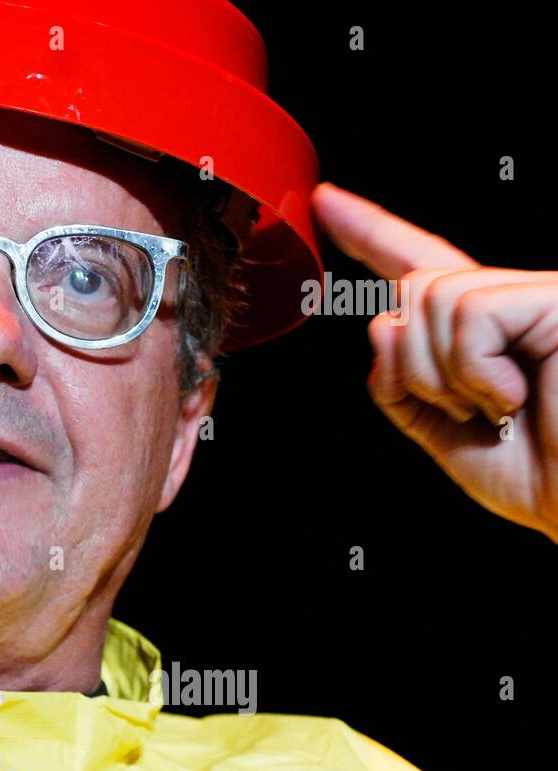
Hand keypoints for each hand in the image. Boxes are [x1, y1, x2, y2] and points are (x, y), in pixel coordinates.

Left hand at [312, 182, 557, 542]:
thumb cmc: (542, 477)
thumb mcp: (441, 431)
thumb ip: (399, 380)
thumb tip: (382, 324)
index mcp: (482, 331)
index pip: (416, 265)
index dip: (370, 232)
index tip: (326, 203)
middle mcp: (511, 301)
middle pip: (411, 290)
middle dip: (416, 365)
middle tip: (471, 412)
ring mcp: (538, 294)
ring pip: (429, 297)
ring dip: (443, 373)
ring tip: (497, 407)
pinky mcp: (555, 296)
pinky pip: (468, 311)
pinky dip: (474, 368)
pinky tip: (514, 395)